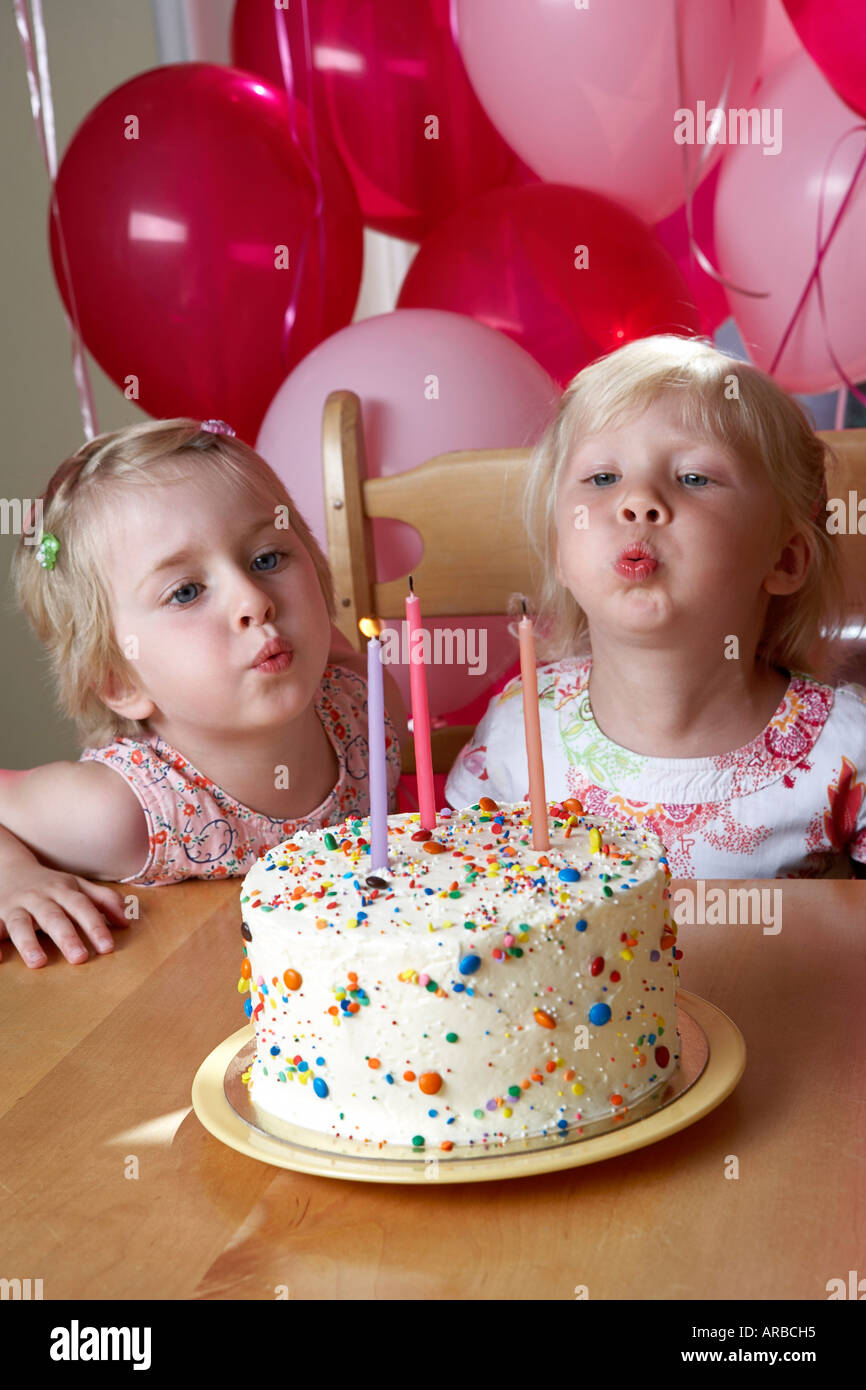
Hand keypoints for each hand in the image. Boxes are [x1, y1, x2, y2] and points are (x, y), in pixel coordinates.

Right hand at [0, 863, 126, 967]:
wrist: (8, 868)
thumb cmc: (51, 884)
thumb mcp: (78, 886)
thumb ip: (104, 900)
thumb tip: (127, 920)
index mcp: (63, 890)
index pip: (82, 907)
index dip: (95, 926)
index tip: (108, 948)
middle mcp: (39, 898)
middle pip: (53, 916)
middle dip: (67, 936)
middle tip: (80, 958)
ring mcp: (15, 907)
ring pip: (20, 923)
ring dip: (28, 941)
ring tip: (38, 961)